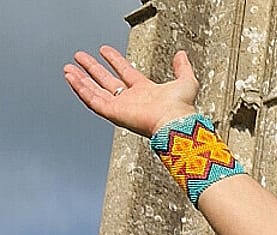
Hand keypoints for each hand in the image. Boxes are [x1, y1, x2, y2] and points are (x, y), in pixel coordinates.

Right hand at [64, 46, 198, 137]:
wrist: (174, 121)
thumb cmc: (182, 107)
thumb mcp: (186, 81)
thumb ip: (182, 67)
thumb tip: (181, 55)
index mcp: (146, 92)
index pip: (125, 72)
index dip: (114, 60)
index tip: (104, 50)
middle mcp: (132, 100)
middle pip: (106, 82)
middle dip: (92, 69)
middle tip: (80, 57)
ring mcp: (121, 107)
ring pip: (95, 92)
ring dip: (81, 79)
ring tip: (69, 67)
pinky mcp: (112, 113)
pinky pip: (92, 100)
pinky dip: (80, 89)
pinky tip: (71, 78)